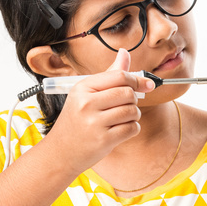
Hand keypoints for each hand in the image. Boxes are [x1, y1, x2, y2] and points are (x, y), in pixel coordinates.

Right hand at [44, 48, 155, 176]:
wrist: (60, 152)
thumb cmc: (76, 121)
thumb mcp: (86, 94)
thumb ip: (109, 75)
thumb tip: (125, 53)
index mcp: (83, 88)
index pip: (119, 76)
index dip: (137, 79)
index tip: (146, 84)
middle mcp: (87, 104)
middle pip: (128, 93)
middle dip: (133, 99)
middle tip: (125, 105)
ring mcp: (95, 123)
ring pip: (132, 111)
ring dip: (133, 115)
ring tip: (121, 119)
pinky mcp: (104, 140)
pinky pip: (132, 128)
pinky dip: (132, 129)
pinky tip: (120, 130)